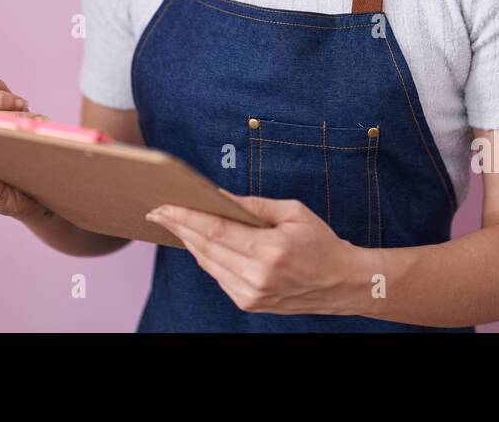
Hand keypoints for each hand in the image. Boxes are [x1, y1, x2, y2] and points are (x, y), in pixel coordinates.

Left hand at [145, 192, 364, 315]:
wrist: (342, 283)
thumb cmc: (320, 242)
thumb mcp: (293, 212)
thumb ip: (254, 205)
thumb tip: (218, 195)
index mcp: (270, 251)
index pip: (216, 231)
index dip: (186, 218)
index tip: (164, 207)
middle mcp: (258, 277)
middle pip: (205, 248)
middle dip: (179, 227)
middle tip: (157, 211)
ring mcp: (251, 295)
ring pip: (207, 264)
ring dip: (188, 242)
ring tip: (172, 222)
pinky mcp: (249, 303)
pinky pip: (218, 275)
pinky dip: (205, 256)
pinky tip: (196, 241)